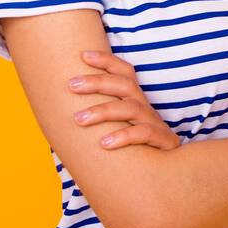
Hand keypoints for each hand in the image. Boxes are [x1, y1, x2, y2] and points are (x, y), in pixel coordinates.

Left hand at [68, 50, 182, 150]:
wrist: (167, 172)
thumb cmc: (133, 149)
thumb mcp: (118, 128)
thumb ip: (98, 118)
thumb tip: (60, 111)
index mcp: (134, 100)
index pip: (124, 72)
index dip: (107, 61)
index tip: (83, 55)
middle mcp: (145, 108)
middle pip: (125, 85)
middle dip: (97, 82)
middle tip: (71, 85)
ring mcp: (155, 123)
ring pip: (131, 108)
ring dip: (103, 110)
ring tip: (79, 119)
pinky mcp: (164, 141)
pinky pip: (144, 134)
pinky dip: (124, 136)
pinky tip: (104, 143)